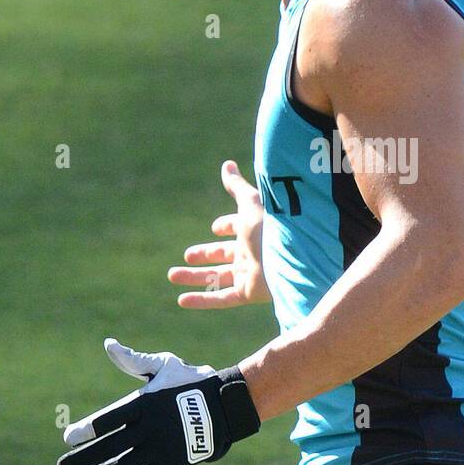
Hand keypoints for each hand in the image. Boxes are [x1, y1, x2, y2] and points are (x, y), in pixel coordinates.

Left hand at [56, 337, 259, 464]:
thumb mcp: (164, 365)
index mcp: (146, 402)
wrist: (226, 406)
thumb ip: (134, 360)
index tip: (69, 438)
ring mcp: (162, 448)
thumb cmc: (190, 382)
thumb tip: (109, 345)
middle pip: (108, 447)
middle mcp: (151, 427)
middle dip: (81, 459)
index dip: (85, 431)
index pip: (107, 420)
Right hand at [168, 160, 271, 307]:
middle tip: (187, 255)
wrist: (292, 258)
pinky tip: (181, 300)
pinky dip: (201, 300)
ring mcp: (249, 274)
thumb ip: (236, 186)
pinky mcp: (249, 293)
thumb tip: (227, 164)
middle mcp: (250, 253)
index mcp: (252, 230)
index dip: (226, 226)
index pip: (237, 228)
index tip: (216, 227)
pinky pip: (221, 298)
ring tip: (171, 275)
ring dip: (194, 277)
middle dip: (205, 254)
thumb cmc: (272, 227)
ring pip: (217, 277)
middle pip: (223, 255)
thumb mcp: (251, 203)